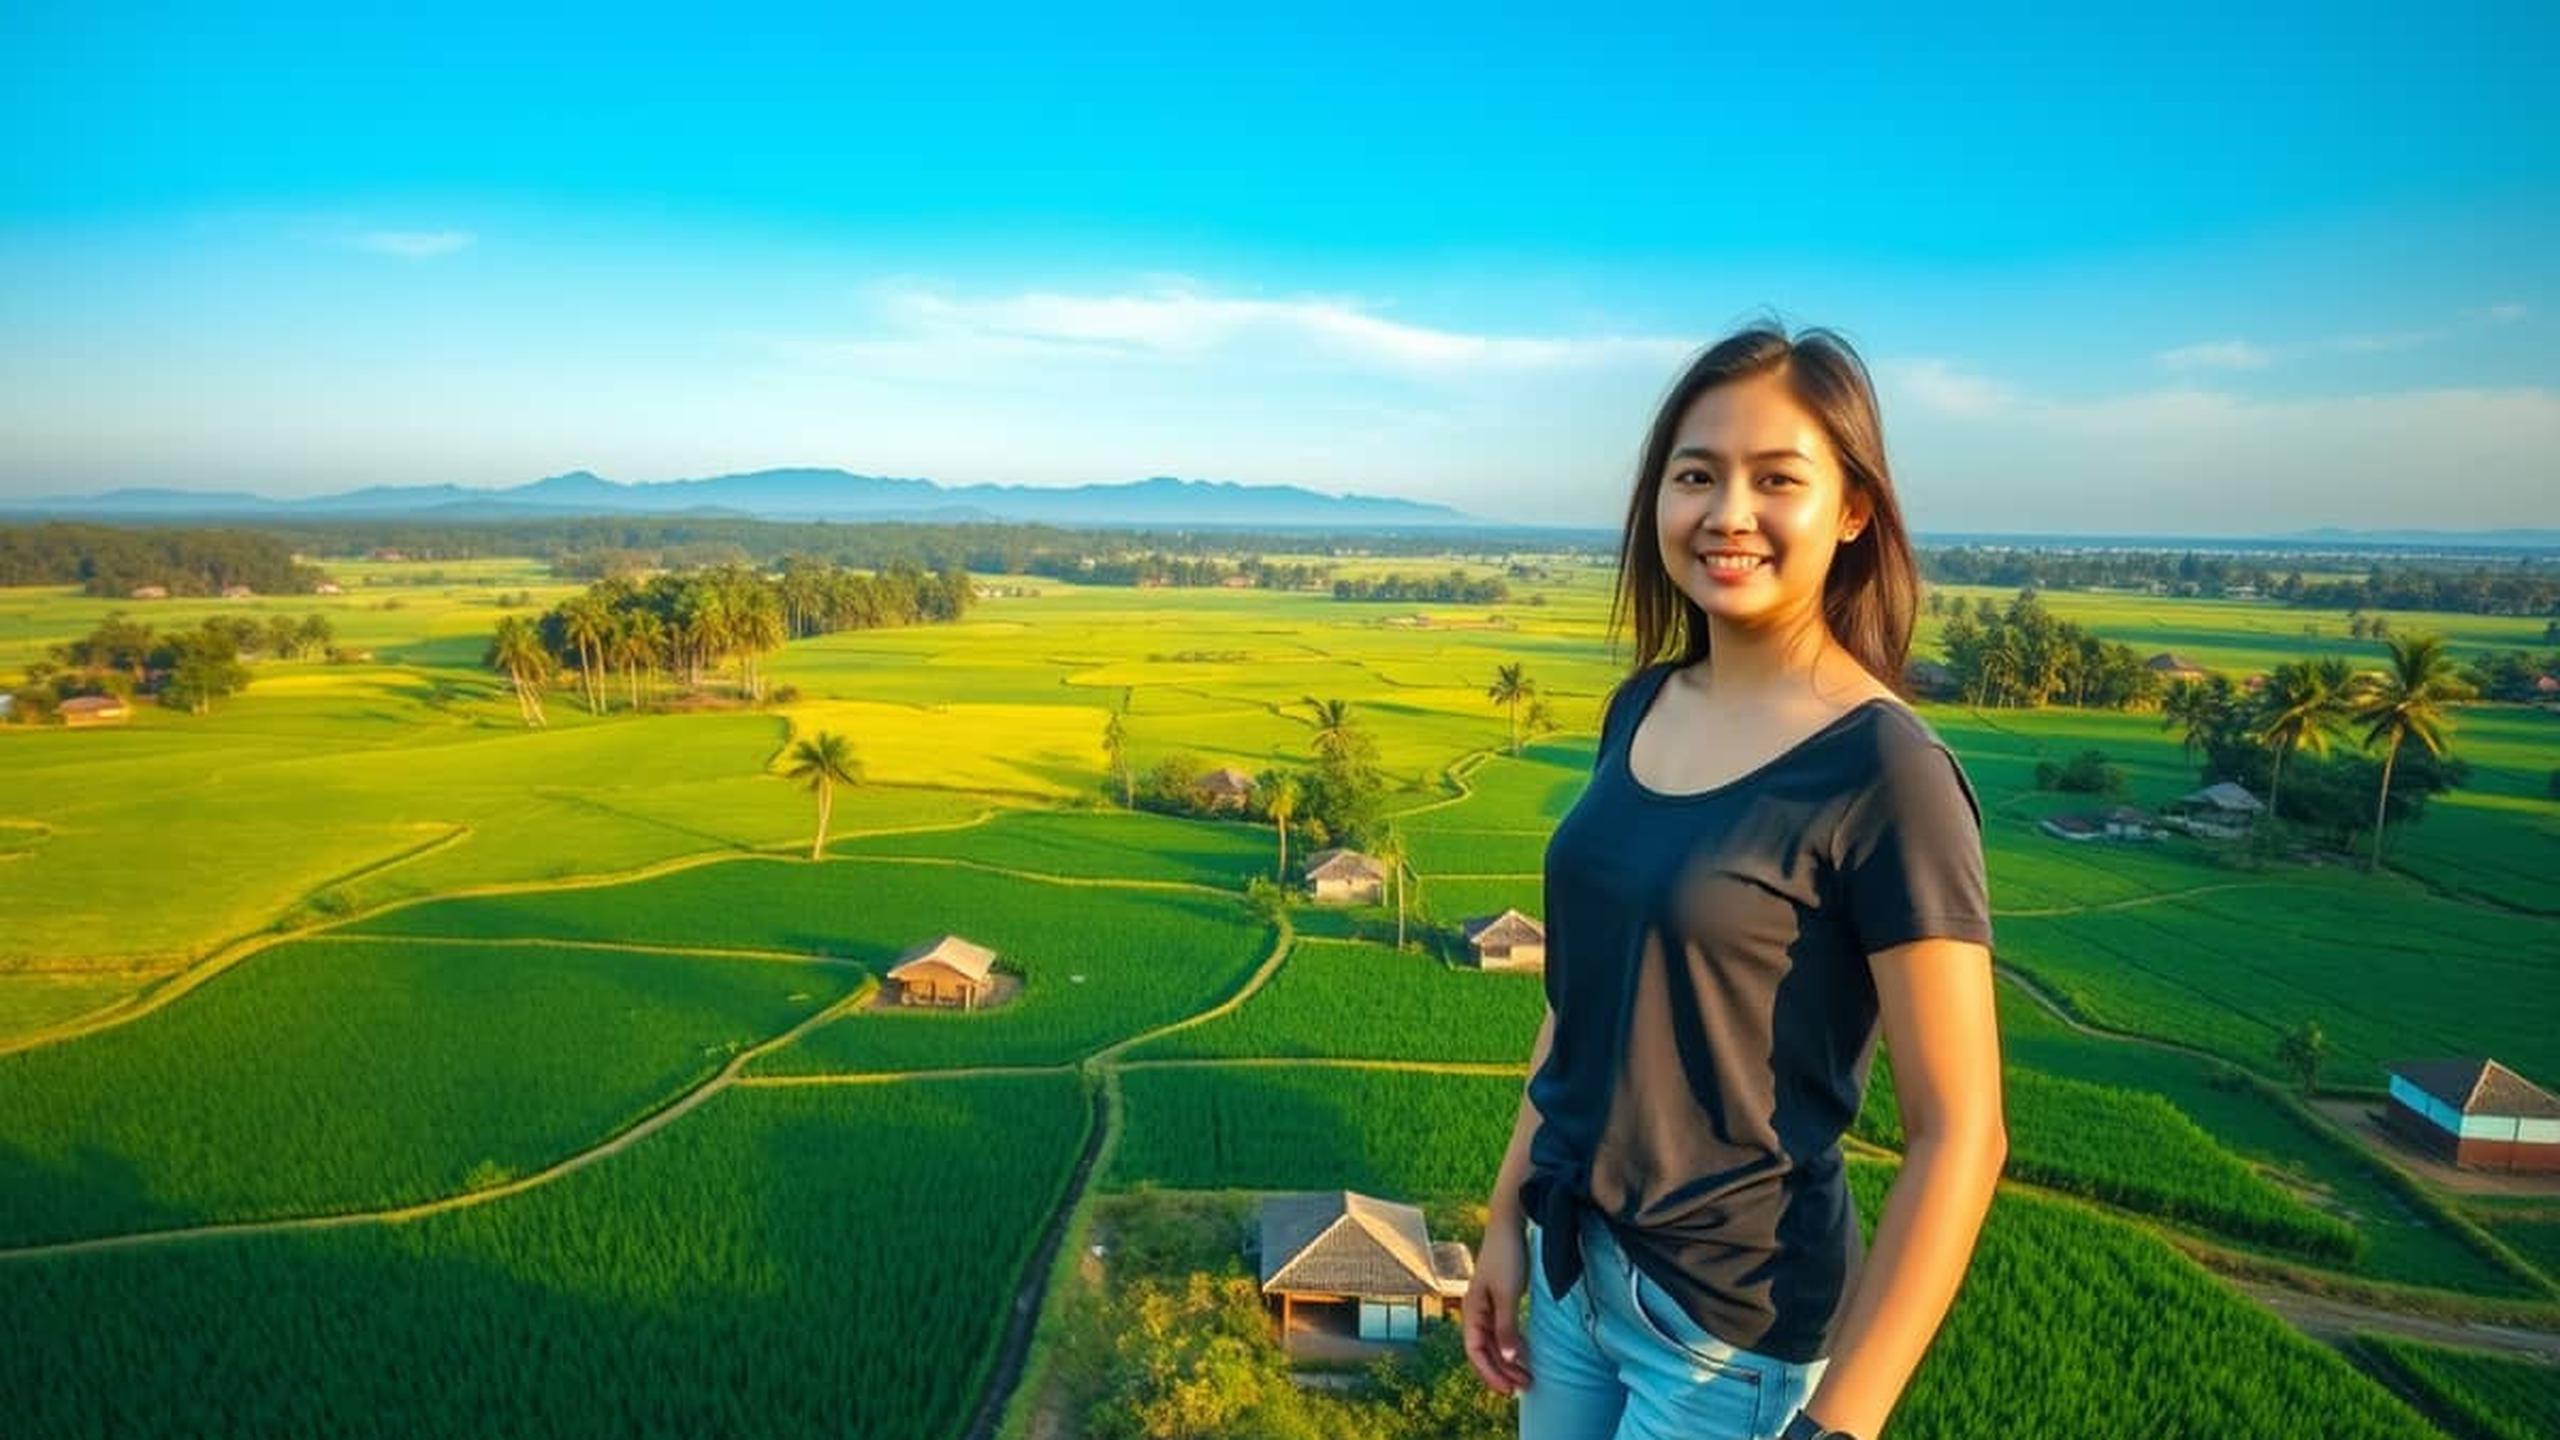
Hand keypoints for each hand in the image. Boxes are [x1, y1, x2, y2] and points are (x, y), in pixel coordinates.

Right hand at [1463, 1217, 1532, 1393]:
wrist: (1510, 1224)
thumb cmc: (1506, 1256)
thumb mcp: (1507, 1294)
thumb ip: (1506, 1327)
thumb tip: (1508, 1359)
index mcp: (1472, 1309)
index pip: (1475, 1351)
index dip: (1489, 1372)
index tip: (1507, 1390)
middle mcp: (1476, 1310)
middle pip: (1485, 1350)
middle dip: (1502, 1371)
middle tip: (1523, 1388)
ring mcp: (1487, 1305)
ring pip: (1495, 1342)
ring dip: (1509, 1360)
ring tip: (1528, 1376)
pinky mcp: (1500, 1298)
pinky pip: (1503, 1330)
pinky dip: (1513, 1344)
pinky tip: (1526, 1354)